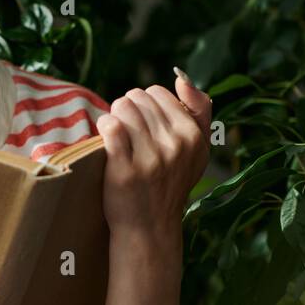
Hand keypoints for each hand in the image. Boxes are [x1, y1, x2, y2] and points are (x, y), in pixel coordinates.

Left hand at [96, 72, 211, 238]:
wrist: (150, 227)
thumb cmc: (171, 183)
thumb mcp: (198, 149)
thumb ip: (200, 110)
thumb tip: (182, 78)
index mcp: (193, 135)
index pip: (157, 93)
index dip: (145, 105)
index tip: (144, 124)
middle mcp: (175, 145)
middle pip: (137, 98)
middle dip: (127, 109)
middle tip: (127, 131)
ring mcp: (150, 158)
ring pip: (122, 108)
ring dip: (114, 116)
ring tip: (117, 135)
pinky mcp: (125, 169)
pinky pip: (110, 126)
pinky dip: (104, 126)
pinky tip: (106, 137)